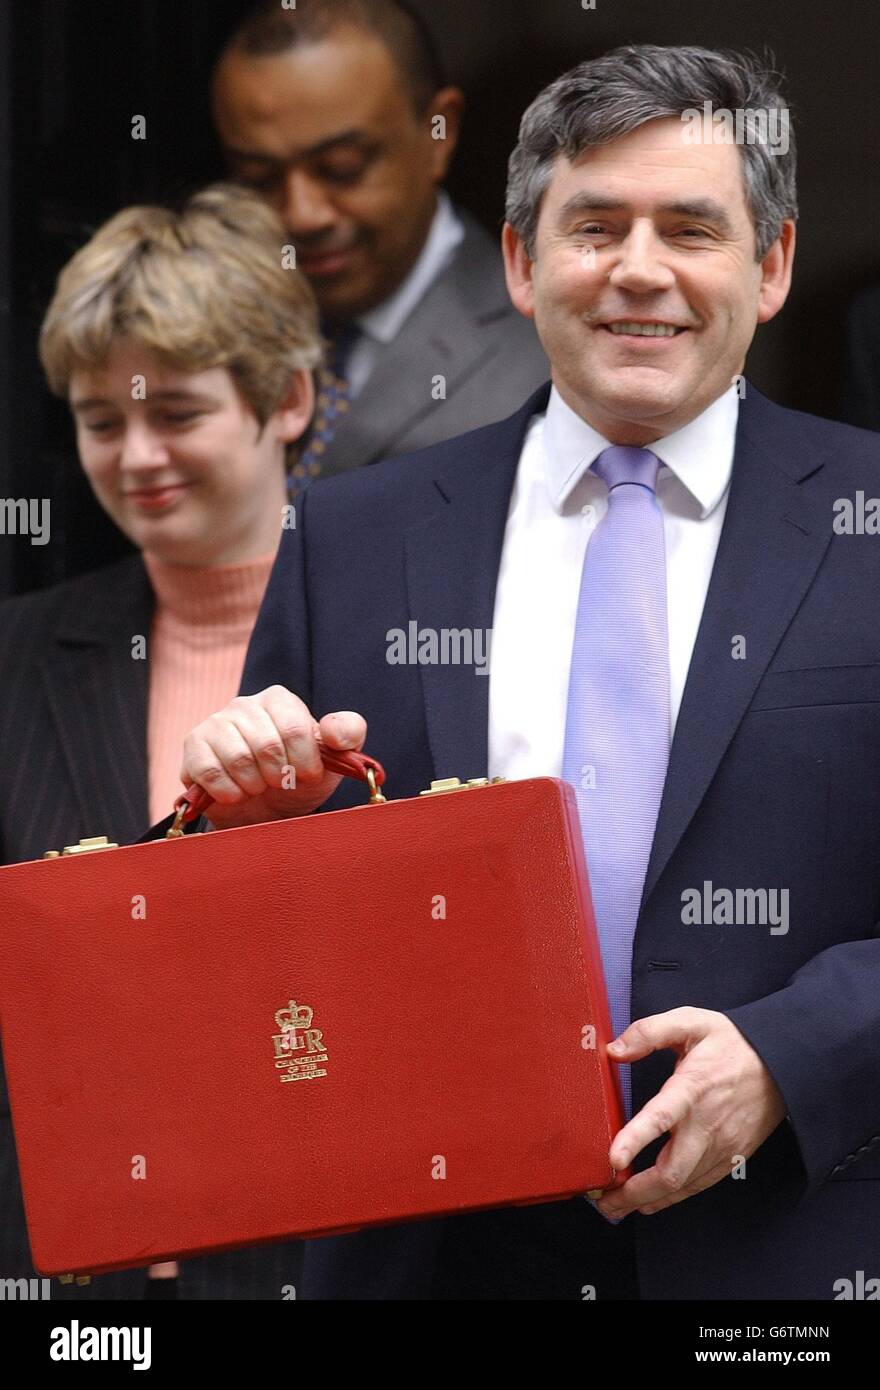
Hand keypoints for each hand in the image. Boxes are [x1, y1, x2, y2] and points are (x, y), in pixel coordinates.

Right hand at [180, 686, 366, 829]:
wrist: (265, 809)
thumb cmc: (299, 777)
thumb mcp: (333, 758)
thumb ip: (348, 733)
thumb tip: (336, 731)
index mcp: (278, 700)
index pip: (294, 727)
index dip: (304, 760)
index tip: (307, 776)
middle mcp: (243, 705)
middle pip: (266, 745)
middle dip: (279, 776)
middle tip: (280, 783)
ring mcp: (214, 724)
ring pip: (238, 758)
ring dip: (254, 785)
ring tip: (258, 787)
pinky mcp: (193, 748)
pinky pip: (209, 771)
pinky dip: (229, 791)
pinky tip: (237, 794)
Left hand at [595, 1007, 786, 1219]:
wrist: (782, 1066)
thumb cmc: (733, 1043)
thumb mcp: (692, 1022)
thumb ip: (650, 1032)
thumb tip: (614, 1049)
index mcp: (692, 1088)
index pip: (661, 1117)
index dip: (636, 1140)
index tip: (613, 1159)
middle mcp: (706, 1125)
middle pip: (670, 1171)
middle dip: (633, 1192)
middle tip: (602, 1200)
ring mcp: (721, 1146)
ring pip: (682, 1186)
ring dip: (646, 1200)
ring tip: (616, 1207)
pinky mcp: (730, 1158)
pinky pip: (697, 1185)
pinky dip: (671, 1198)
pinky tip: (650, 1200)